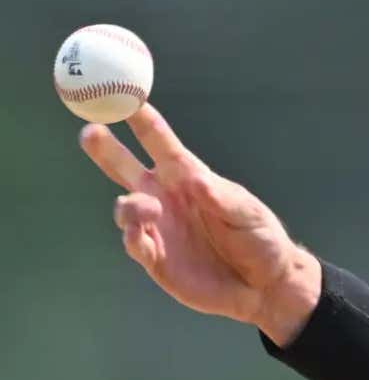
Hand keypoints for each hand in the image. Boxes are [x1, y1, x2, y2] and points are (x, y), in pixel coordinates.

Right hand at [79, 104, 320, 345]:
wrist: (266, 286)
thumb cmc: (261, 239)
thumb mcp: (248, 214)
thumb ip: (221, 197)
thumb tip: (195, 180)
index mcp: (187, 176)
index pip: (158, 140)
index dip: (139, 117)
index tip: (121, 93)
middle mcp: (165, 197)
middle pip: (124, 166)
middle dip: (105, 147)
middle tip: (91, 131)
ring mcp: (158, 227)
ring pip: (125, 207)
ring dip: (130, 205)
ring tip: (149, 209)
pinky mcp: (157, 258)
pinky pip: (134, 243)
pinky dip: (132, 237)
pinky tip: (140, 235)